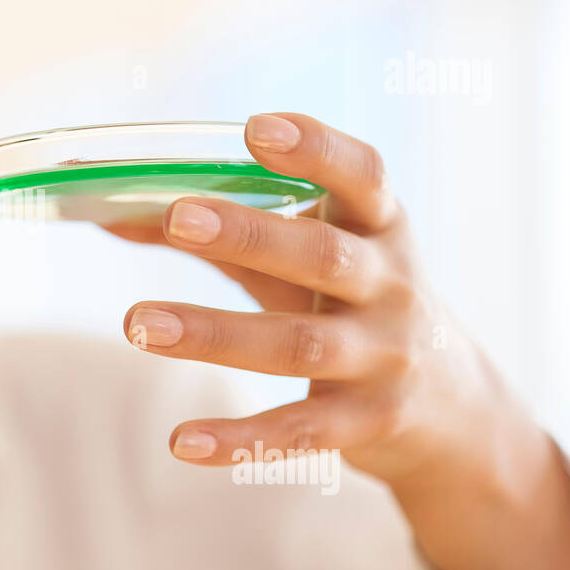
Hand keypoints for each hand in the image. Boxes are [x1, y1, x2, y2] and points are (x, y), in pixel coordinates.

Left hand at [111, 112, 522, 484]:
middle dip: (249, 233)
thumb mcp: (308, 262)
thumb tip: (114, 211)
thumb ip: (227, 237)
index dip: (316, 150)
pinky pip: (298, 432)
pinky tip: (182, 441)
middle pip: (320, 256)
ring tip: (138, 323)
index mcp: (380, 228)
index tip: (257, 127)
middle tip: (177, 216)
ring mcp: (383, 358)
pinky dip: (240, 439)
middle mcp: (392, 287)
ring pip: (296, 345)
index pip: (362, 176)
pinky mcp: (368, 423)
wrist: (454, 408)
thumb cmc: (356, 307)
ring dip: (214, 333)